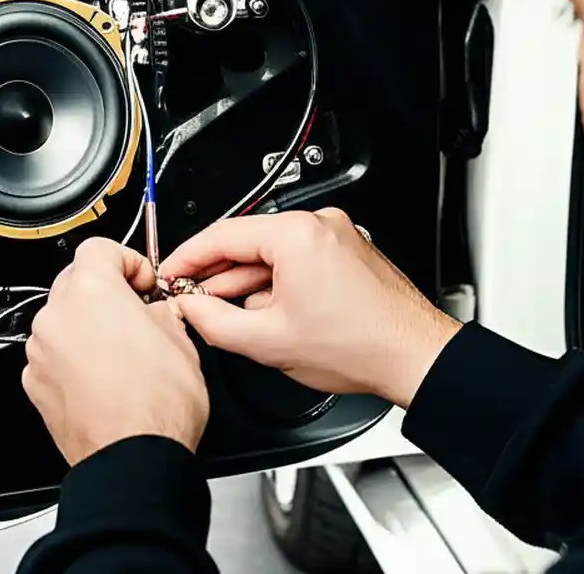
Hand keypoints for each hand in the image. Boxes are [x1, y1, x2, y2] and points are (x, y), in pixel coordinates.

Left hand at [22, 238, 209, 465]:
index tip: (143, 281)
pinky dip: (74, 358)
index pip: (100, 248)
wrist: (132, 458)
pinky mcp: (34, 383)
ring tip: (123, 354)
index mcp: (91, 291)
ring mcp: (40, 351)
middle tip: (137, 313)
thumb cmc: (157, 404)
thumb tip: (155, 312)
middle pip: (76, 281)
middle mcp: (57, 315)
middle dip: (106, 292)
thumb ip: (161, 312)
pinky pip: (54, 355)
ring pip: (63, 320)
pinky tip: (104, 379)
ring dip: (89, 326)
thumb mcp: (180, 339)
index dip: (128, 261)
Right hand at [159, 209, 459, 407]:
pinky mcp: (348, 252)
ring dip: (248, 283)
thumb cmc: (360, 347)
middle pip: (248, 242)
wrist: (414, 358)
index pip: (222, 235)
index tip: (169, 274)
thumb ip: (213, 322)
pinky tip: (267, 314)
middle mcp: (320, 225)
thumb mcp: (267, 342)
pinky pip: (298, 260)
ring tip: (233, 316)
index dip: (187, 258)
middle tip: (191, 299)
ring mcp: (338, 236)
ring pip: (272, 254)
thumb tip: (190, 307)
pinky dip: (277, 283)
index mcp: (297, 235)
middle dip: (218, 275)